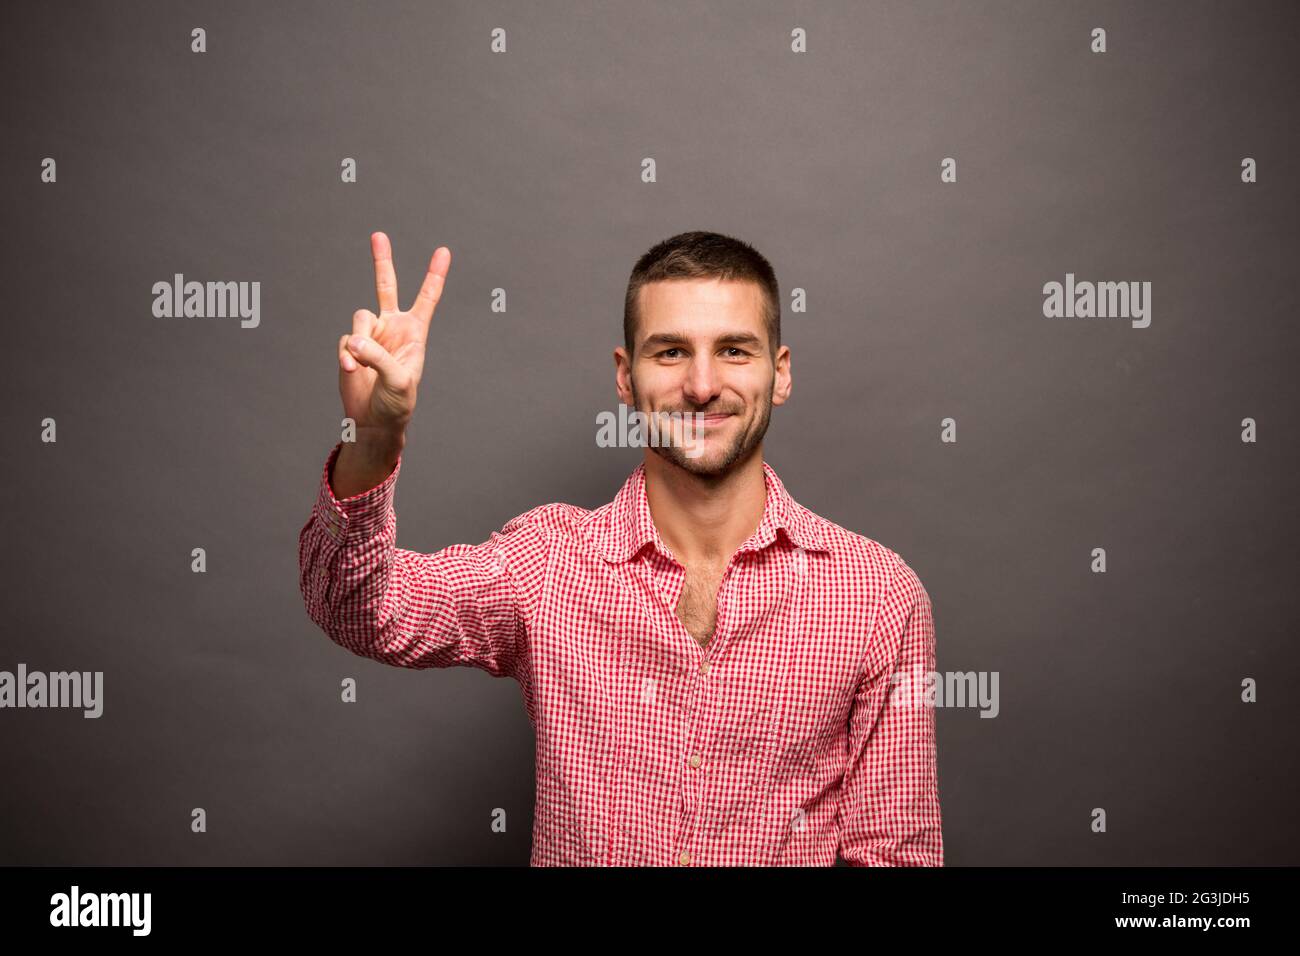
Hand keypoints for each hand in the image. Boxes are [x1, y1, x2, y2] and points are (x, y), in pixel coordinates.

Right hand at [338, 232, 450, 437]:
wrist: (375, 420)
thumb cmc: (397, 402)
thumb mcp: (399, 381)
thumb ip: (379, 357)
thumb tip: (354, 340)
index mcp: (414, 333)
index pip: (427, 298)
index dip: (434, 275)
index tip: (443, 251)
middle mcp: (392, 328)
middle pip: (386, 286)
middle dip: (382, 261)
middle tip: (378, 235)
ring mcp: (370, 335)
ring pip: (359, 318)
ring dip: (358, 342)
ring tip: (359, 365)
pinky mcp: (350, 346)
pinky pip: (344, 341)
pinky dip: (346, 355)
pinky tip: (352, 371)